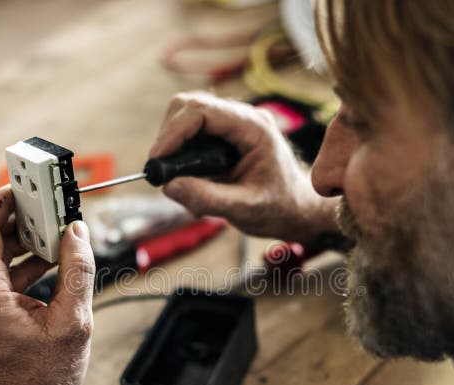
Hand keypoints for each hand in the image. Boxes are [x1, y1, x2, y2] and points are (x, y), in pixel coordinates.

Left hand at [0, 186, 94, 384]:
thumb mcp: (73, 321)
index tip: (23, 186)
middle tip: (40, 205)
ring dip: (12, 238)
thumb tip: (78, 233)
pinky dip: (12, 261)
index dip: (1, 202)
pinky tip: (44, 261)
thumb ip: (77, 271)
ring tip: (49, 232)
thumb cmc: (46, 380)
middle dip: (7, 215)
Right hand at [151, 91, 339, 243]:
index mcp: (254, 128)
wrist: (296, 210)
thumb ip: (208, 198)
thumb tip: (169, 186)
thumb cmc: (278, 208)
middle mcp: (243, 118)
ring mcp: (233, 124)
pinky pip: (193, 134)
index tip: (157, 159)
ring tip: (177, 179)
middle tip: (161, 171)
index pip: (203, 111)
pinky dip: (181, 154)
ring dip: (174, 145)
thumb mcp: (244, 208)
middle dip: (169, 136)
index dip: (173, 131)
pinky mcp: (225, 135)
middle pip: (190, 105)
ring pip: (187, 117)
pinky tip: (189, 180)